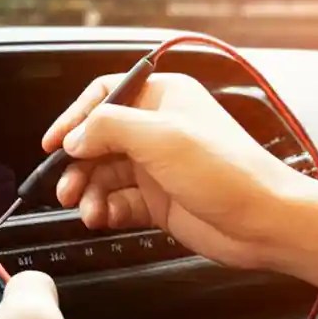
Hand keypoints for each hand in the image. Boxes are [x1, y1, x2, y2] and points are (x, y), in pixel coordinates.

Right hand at [43, 72, 317, 269]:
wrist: (264, 222)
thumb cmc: (229, 172)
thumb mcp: (162, 137)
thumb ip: (110, 128)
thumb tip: (76, 136)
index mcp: (164, 97)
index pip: (105, 96)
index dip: (75, 118)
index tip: (53, 142)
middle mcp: (158, 128)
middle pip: (98, 139)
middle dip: (77, 162)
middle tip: (64, 184)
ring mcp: (158, 166)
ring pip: (105, 173)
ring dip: (88, 190)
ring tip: (84, 208)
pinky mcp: (159, 199)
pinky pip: (119, 201)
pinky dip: (105, 209)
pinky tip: (101, 217)